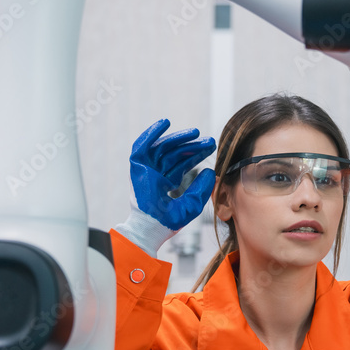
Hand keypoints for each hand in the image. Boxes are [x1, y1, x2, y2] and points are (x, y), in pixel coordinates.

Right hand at [117, 120, 214, 255]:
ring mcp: (146, 171)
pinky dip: (151, 133)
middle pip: (175, 154)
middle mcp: (156, 175)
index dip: (197, 154)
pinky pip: (142, 145)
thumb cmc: (170, 221)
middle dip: (192, 146)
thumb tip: (212, 172)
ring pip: (163, 148)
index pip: (183, 164)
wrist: (153, 227)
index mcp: (166, 184)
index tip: (211, 147)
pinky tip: (165, 123)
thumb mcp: (192, 203)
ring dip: (178, 138)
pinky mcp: (137, 167)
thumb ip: (202, 188)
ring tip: (196, 132)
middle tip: (209, 140)